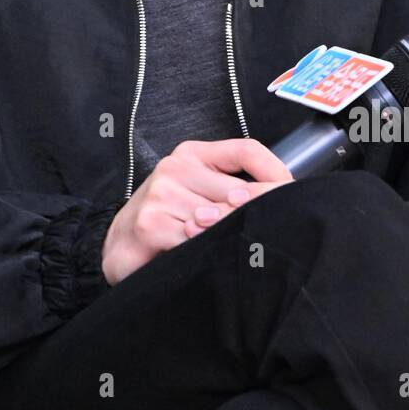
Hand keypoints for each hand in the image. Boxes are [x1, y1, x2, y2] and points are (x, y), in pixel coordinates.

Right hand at [101, 137, 293, 284]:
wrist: (116, 245)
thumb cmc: (164, 218)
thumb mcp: (198, 191)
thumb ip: (231, 188)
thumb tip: (279, 196)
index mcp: (192, 153)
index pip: (247, 151)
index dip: (276, 173)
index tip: (291, 195)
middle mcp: (177, 166)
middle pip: (241, 191)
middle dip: (257, 218)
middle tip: (267, 236)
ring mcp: (163, 193)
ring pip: (223, 219)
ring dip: (230, 239)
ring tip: (229, 250)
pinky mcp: (153, 222)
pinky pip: (199, 240)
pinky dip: (208, 253)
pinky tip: (204, 258)